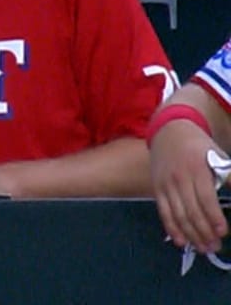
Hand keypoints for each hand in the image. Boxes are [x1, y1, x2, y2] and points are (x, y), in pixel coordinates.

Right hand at [152, 120, 229, 252]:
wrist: (168, 132)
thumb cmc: (198, 146)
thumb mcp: (218, 156)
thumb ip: (229, 177)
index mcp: (196, 169)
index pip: (205, 198)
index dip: (214, 217)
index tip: (223, 232)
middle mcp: (179, 178)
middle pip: (191, 210)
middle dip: (204, 232)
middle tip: (215, 247)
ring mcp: (165, 185)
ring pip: (178, 215)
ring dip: (190, 235)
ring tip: (203, 248)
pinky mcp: (157, 189)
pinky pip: (163, 212)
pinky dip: (171, 228)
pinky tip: (181, 241)